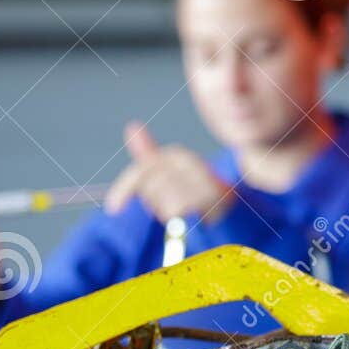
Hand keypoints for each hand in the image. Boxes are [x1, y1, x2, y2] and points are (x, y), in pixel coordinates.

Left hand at [105, 122, 233, 223]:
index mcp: (180, 158)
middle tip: (167, 211)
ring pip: (167, 200)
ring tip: (181, 215)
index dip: (125, 189)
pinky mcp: (214, 199)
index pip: (143, 170)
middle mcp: (194, 165)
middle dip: (153, 202)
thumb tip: (132, 126)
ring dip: (168, 213)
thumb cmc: (198, 194)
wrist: (235, 215)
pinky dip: (179, 219)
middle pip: (153, 185)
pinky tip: (186, 222)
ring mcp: (206, 182)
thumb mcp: (172, 172)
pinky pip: (182, 211)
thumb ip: (150, 153)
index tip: (113, 209)